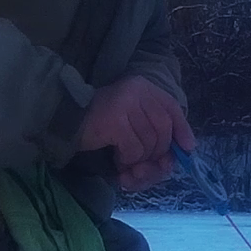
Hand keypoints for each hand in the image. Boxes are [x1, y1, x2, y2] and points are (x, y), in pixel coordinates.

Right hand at [76, 76, 195, 191]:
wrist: (63, 121)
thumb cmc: (100, 124)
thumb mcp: (131, 120)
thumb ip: (153, 132)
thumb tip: (177, 156)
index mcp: (143, 87)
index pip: (172, 108)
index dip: (182, 130)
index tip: (187, 149)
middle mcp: (136, 91)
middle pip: (164, 129)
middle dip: (157, 153)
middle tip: (143, 163)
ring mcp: (125, 104)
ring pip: (149, 143)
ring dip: (139, 159)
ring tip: (125, 158)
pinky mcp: (115, 121)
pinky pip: (134, 150)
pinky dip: (127, 160)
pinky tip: (117, 157)